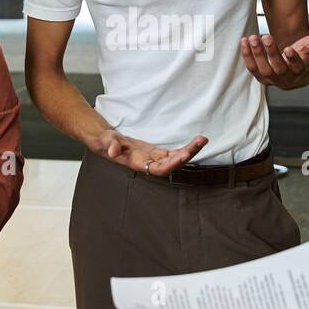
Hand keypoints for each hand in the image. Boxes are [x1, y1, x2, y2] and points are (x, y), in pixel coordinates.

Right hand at [94, 129, 208, 175]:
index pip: (159, 168)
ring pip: (175, 158)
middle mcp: (148, 163)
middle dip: (187, 154)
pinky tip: (195, 142)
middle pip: (172, 163)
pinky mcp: (156, 153)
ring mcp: (153, 158)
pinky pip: (173, 153)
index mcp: (138, 163)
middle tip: (200, 142)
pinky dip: (184, 149)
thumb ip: (110, 145)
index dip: (172, 163)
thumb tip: (112, 152)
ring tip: (202, 139)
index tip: (184, 155)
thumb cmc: (105, 142)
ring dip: (189, 150)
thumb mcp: (106, 140)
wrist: (105, 141)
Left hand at [239, 24, 308, 87]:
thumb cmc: (302, 56)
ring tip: (252, 38)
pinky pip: (252, 68)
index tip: (288, 48)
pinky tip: (244, 41)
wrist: (292, 72)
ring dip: (257, 54)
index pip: (297, 66)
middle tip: (266, 36)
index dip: (292, 58)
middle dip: (271, 52)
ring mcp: (271, 79)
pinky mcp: (260, 77)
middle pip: (278, 68)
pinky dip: (247, 55)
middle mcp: (285, 78)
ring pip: (263, 69)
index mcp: (299, 70)